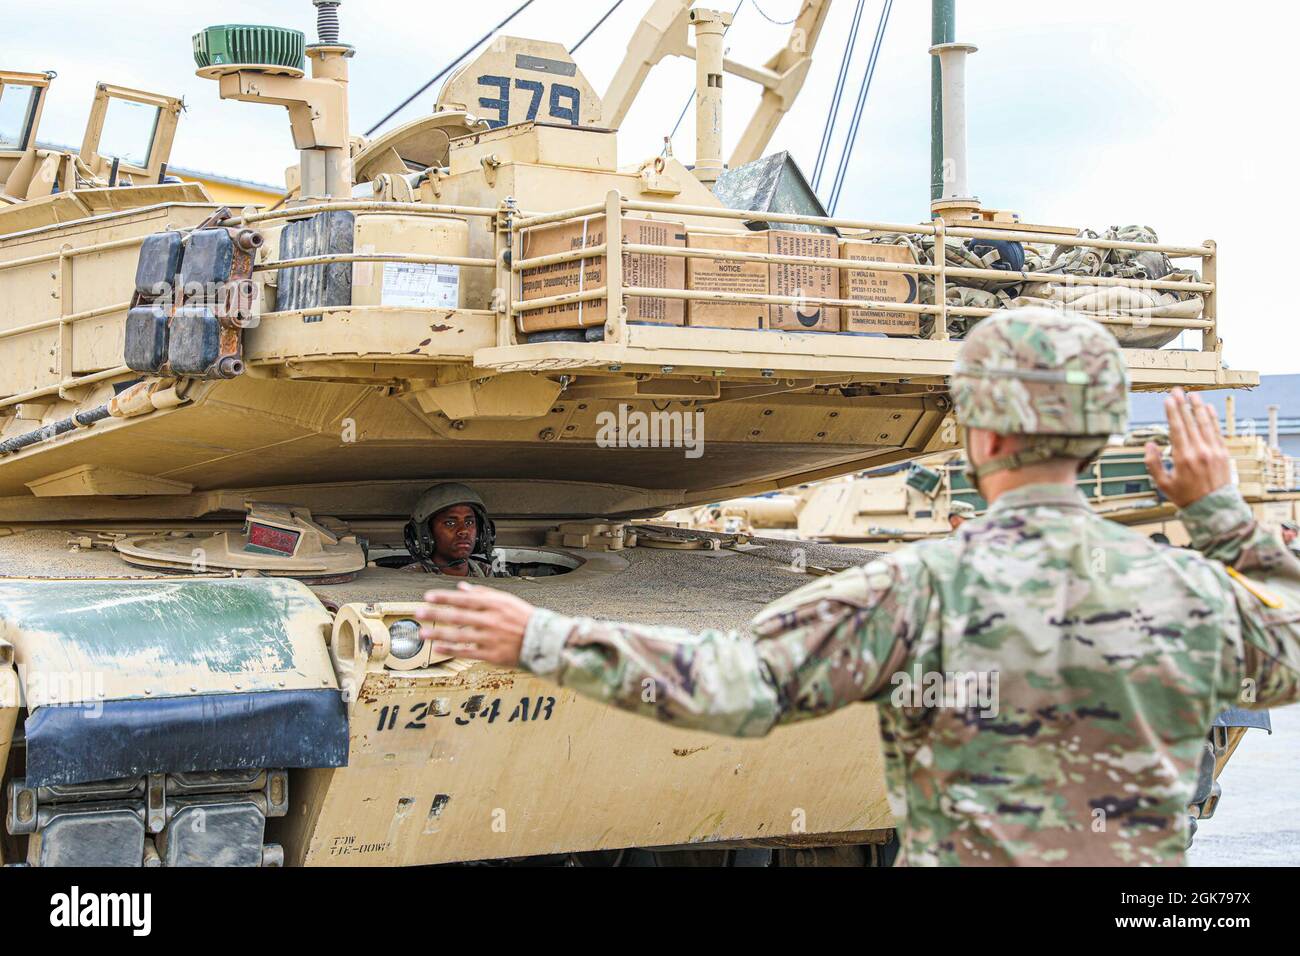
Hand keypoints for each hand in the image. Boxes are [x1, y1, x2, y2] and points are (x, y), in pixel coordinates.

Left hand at [416, 583, 536, 666]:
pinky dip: (452, 651)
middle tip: (419, 613)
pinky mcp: (491, 654)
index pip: (464, 599)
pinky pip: (467, 652)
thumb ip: (482, 594)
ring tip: (422, 633)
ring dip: (439, 634)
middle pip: (457, 616)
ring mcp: (490, 638)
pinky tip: (438, 649)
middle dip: (436, 614)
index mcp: (494, 605)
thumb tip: (461, 588)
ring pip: (459, 636)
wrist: (543, 640)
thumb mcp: (506, 600)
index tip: (428, 596)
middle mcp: (490, 620)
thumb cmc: (524, 619)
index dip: (444, 597)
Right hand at [1144, 387, 1231, 508]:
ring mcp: (1213, 451)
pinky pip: (1217, 431)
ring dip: (1198, 407)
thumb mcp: (1163, 484)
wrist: (1214, 508)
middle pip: (1190, 422)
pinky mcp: (1223, 454)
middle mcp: (1200, 452)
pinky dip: (1212, 419)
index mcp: (1183, 458)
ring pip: (1205, 424)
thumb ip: (1153, 463)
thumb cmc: (1186, 497)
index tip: (1168, 400)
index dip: (1172, 413)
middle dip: (1183, 405)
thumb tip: (1150, 445)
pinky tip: (1208, 409)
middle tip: (1177, 391)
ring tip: (1193, 395)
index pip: (1177, 429)